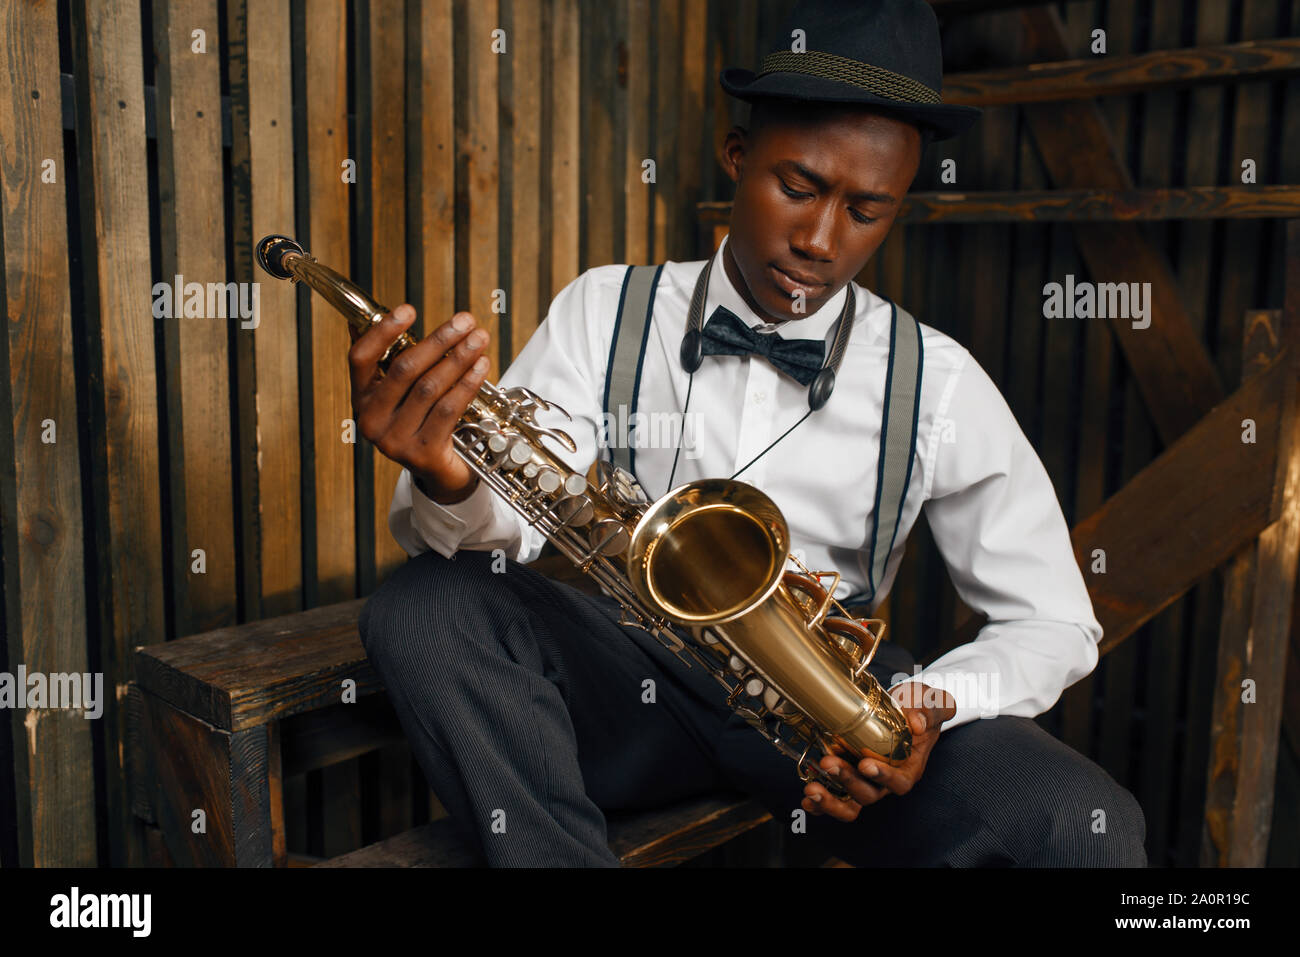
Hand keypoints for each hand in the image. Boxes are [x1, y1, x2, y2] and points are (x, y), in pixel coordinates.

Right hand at [349, 304, 490, 502]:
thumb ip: (392, 358)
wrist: (439, 474)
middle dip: (438, 340)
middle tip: (465, 320)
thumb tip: (385, 313)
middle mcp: (372, 421)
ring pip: (429, 388)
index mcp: (361, 399)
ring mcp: (395, 440)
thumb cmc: (423, 422)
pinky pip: (448, 410)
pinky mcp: (423, 453)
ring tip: (479, 339)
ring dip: (458, 358)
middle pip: (403, 369)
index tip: (408, 309)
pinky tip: (481, 366)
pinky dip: (467, 384)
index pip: (360, 358)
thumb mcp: (402, 392)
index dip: (382, 331)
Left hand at [800, 682, 956, 822]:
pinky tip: (806, 799)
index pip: (899, 782)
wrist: (905, 707)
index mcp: (909, 767)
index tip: (866, 764)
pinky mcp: (849, 777)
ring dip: (830, 800)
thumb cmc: (920, 707)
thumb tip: (917, 724)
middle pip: (869, 794)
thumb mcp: (932, 702)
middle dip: (848, 781)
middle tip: (829, 762)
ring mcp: (866, 781)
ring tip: (812, 788)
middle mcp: (886, 780)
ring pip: (851, 803)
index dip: (883, 777)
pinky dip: (820, 804)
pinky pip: (836, 798)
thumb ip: (930, 710)